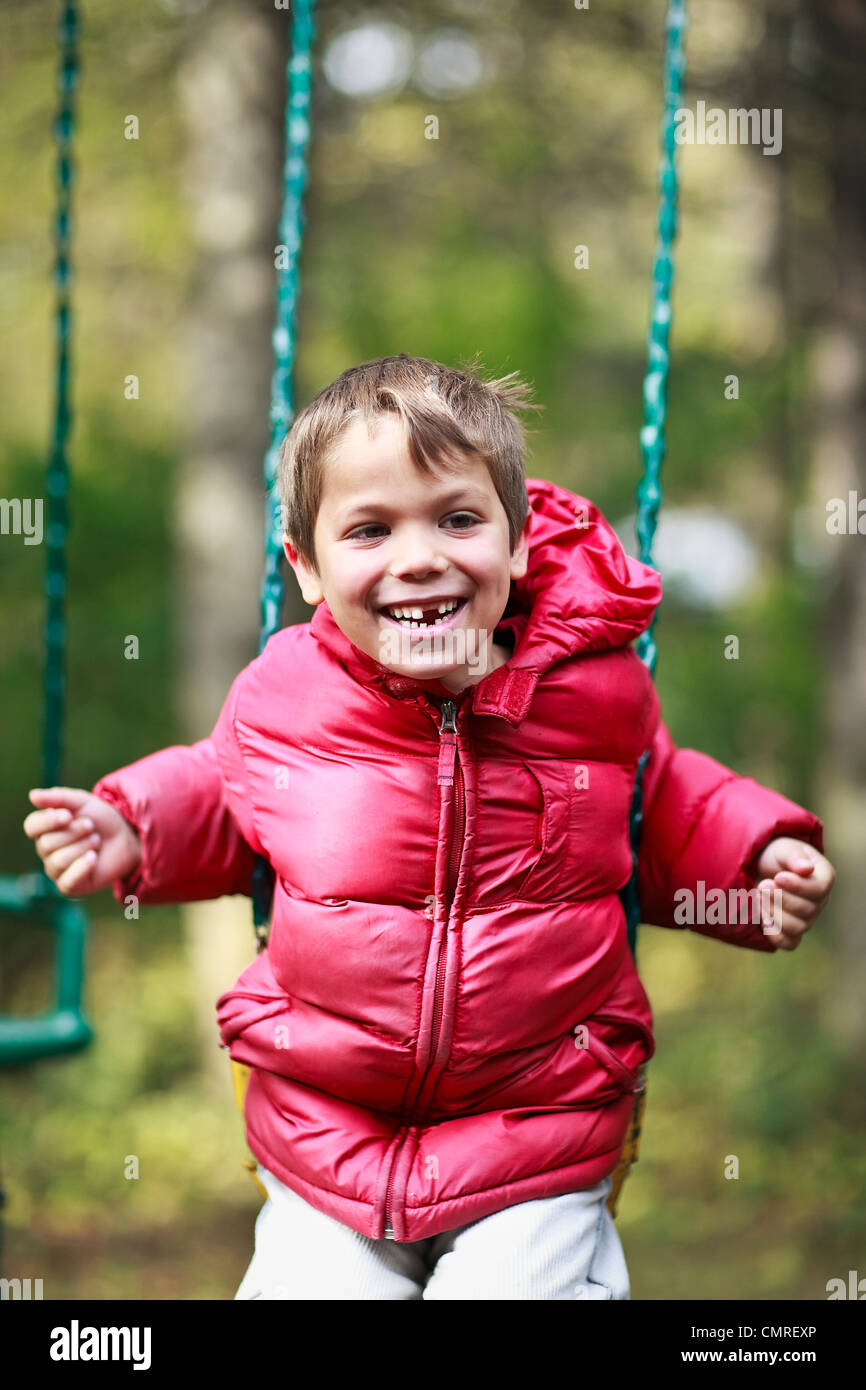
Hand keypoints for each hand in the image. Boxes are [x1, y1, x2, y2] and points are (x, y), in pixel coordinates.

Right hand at [24, 787, 141, 896]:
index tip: (68, 815)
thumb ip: (58, 798)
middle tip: (91, 826)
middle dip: (74, 832)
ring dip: (82, 847)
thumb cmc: (102, 820)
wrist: (127, 838)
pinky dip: (82, 867)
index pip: (31, 826)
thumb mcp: (83, 802)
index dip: (47, 821)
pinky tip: (94, 858)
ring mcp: (56, 870)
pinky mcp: (70, 886)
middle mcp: (46, 850)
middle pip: (46, 844)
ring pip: (57, 861)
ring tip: (96, 840)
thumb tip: (32, 795)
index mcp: (45, 829)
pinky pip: (66, 882)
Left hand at [752, 837, 834, 951]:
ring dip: (773, 913)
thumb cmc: (775, 856)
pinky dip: (774, 935)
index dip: (798, 886)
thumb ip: (793, 856)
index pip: (820, 889)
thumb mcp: (782, 849)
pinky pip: (789, 943)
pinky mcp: (791, 932)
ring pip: (797, 928)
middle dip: (780, 898)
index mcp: (823, 878)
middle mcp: (819, 901)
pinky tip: (762, 920)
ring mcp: (806, 919)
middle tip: (762, 885)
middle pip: (807, 910)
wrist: (759, 868)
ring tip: (759, 897)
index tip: (778, 877)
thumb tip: (807, 869)